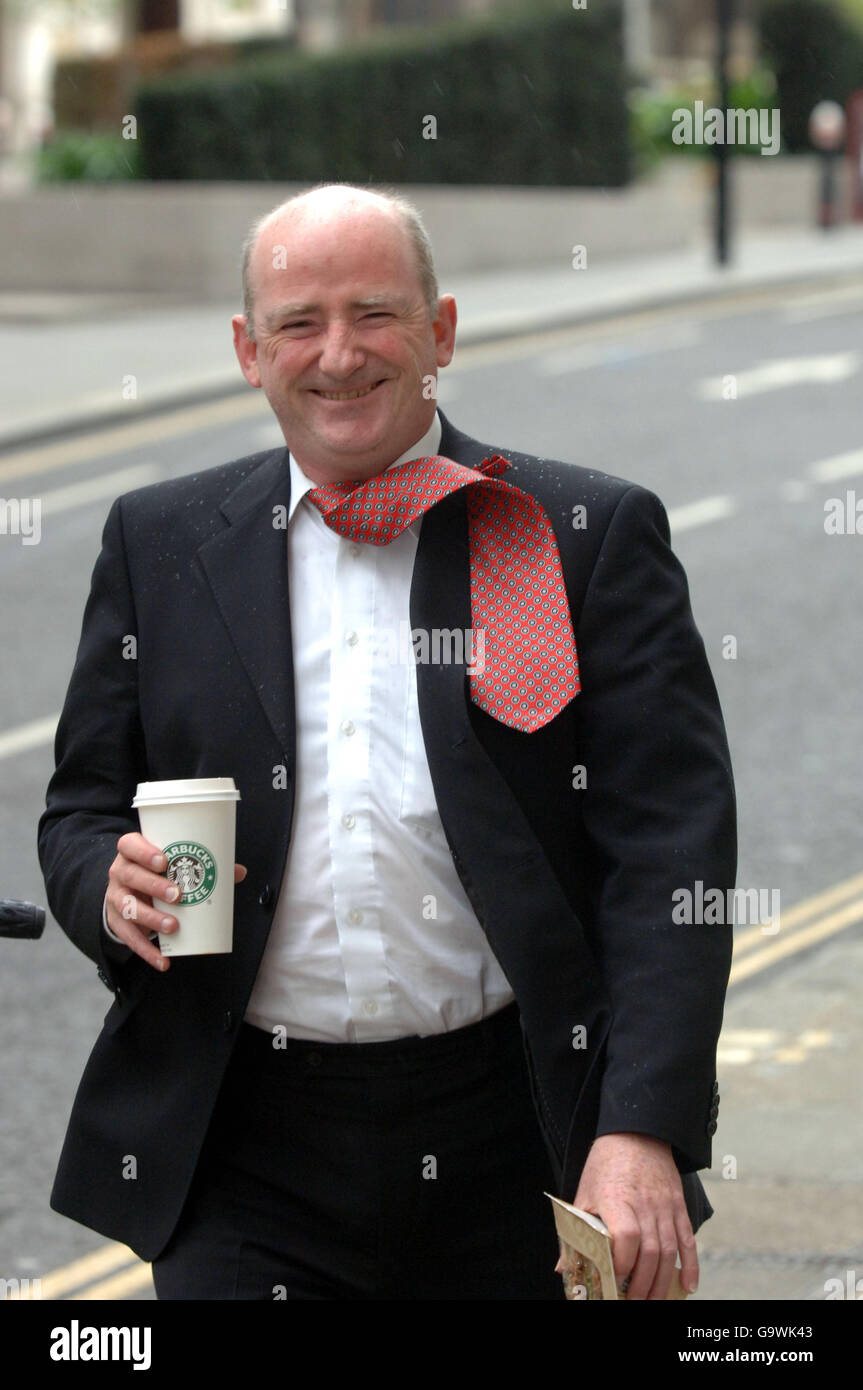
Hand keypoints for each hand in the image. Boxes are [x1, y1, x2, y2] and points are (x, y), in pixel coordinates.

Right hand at [106, 831, 246, 971]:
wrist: (127, 890)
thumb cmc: (155, 872)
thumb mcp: (171, 863)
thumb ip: (202, 866)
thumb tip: (238, 872)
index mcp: (131, 852)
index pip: (130, 845)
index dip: (144, 852)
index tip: (164, 861)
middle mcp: (120, 872)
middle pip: (131, 876)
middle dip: (154, 886)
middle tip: (178, 895)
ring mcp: (116, 897)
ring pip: (128, 907)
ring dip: (151, 918)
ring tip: (173, 926)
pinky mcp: (116, 921)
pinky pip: (129, 938)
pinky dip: (146, 951)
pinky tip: (163, 961)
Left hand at [570, 1132, 697, 1299]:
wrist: (637, 1133)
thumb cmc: (605, 1165)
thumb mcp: (585, 1193)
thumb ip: (577, 1231)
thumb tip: (562, 1268)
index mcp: (617, 1199)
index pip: (625, 1237)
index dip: (621, 1263)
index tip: (612, 1279)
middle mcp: (644, 1204)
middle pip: (650, 1252)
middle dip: (642, 1285)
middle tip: (632, 1302)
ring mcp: (665, 1206)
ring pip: (669, 1251)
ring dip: (662, 1283)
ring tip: (652, 1301)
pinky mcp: (678, 1206)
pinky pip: (688, 1240)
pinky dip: (690, 1265)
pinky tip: (688, 1286)